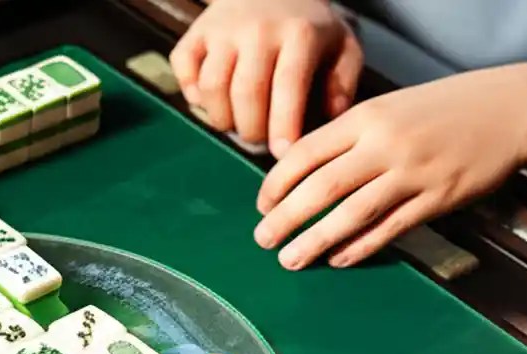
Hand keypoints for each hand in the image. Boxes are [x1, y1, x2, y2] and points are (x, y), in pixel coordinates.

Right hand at [169, 0, 361, 156]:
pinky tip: (209, 99)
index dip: (283, 125)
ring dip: (221, 118)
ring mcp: (223, 30)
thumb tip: (330, 118)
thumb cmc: (309, 26)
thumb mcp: (342, 45)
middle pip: (245, 94)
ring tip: (236, 122)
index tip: (282, 153)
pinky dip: (192, 92)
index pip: (287, 86)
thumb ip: (342, 83)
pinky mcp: (197, 31)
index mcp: (299, 34)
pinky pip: (183, 68)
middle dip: (251, 130)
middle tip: (260, 139)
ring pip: (211, 87)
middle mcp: (258, 30)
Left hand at [253, 64, 526, 269]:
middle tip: (263, 240)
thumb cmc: (444, 109)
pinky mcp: (438, 198)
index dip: (277, 182)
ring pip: (351, 213)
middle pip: (321, 187)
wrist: (511, 108)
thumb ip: (349, 135)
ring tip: (290, 259)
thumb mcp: (390, 108)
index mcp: (366, 118)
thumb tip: (304, 170)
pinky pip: (390, 228)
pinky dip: (361, 246)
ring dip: (315, 240)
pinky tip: (339, 259)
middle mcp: (385, 144)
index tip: (262, 204)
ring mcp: (412, 172)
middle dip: (285, 217)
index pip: (306, 152)